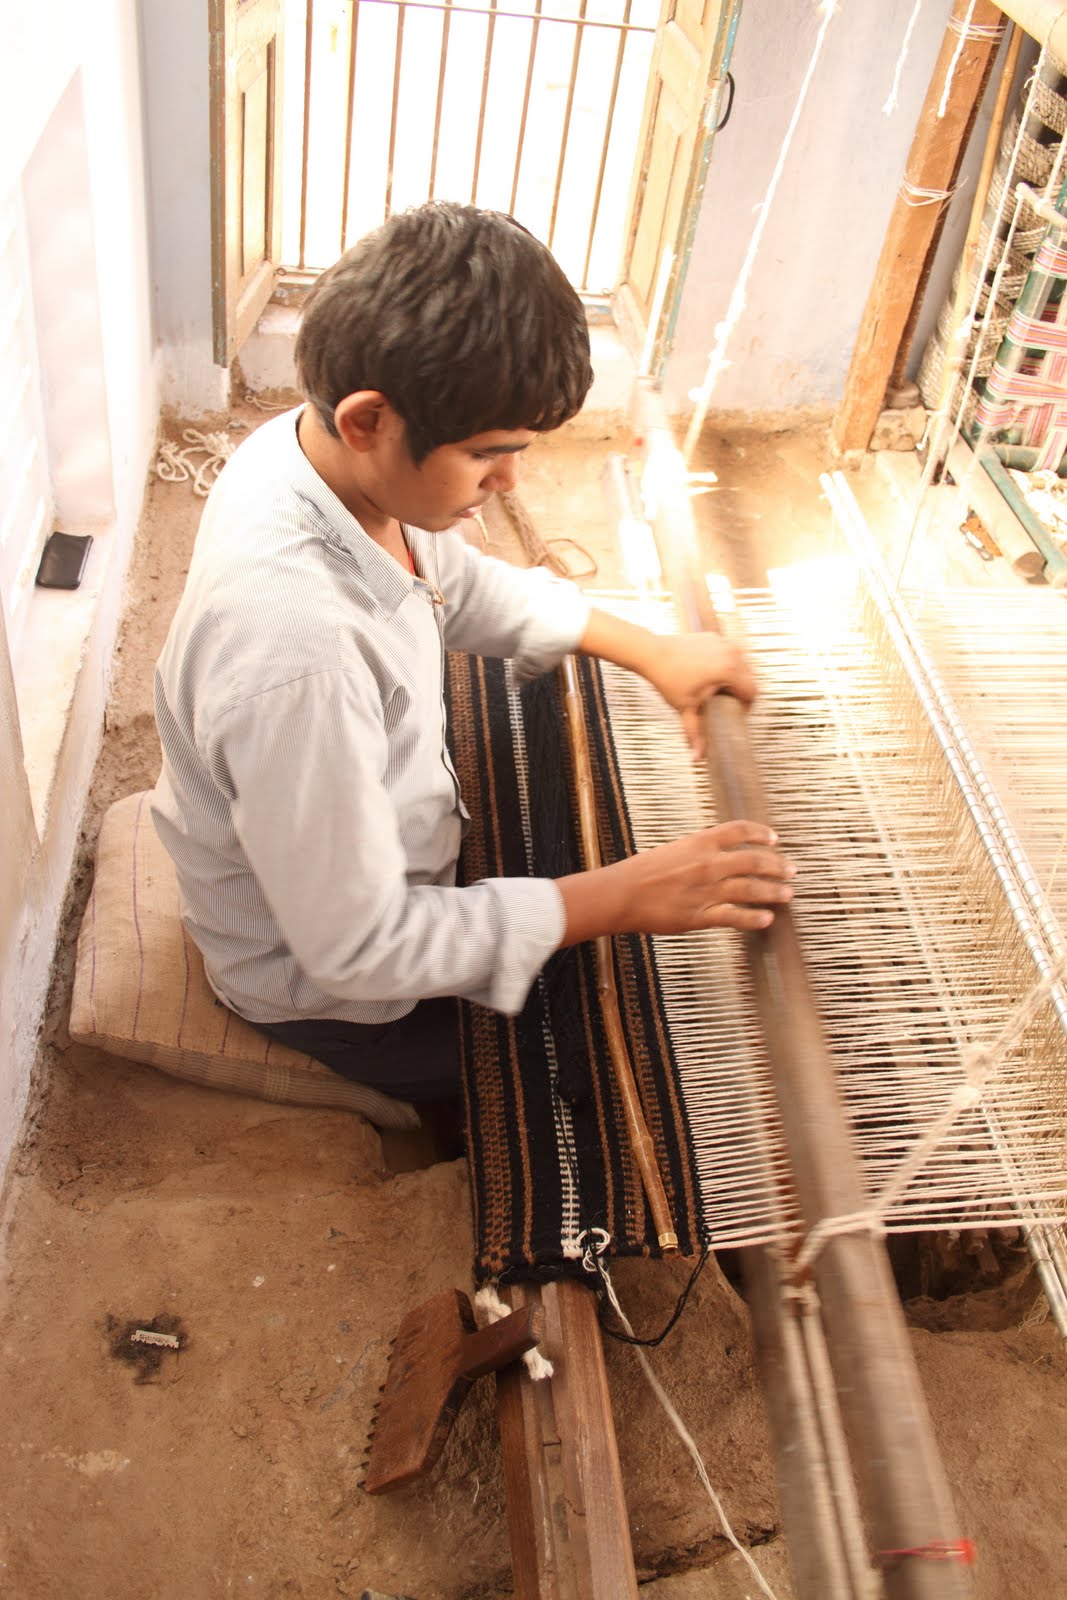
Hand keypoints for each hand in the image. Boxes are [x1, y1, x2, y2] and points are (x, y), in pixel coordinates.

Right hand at [557, 820, 794, 944]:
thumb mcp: (671, 851)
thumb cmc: (639, 873)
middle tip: (791, 870)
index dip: (760, 833)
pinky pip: (734, 916)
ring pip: (750, 889)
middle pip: (753, 861)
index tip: (774, 838)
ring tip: (787, 894)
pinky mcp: (700, 915)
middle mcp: (708, 864)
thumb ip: (696, 853)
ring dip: (773, 892)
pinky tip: (767, 920)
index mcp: (699, 843)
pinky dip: (753, 918)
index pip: (738, 831)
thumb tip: (715, 856)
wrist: (620, 894)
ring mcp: (706, 891)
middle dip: (776, 866)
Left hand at [641, 633, 756, 759]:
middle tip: (726, 702)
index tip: (734, 712)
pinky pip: (729, 653)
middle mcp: (732, 653)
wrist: (652, 653)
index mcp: (729, 671)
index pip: (751, 692)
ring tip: (719, 688)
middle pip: (750, 678)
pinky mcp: (715, 637)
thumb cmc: (668, 680)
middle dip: (741, 691)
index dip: (745, 705)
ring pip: (741, 664)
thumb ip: (695, 734)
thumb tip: (697, 759)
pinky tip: (710, 674)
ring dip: (735, 677)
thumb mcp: (685, 709)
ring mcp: (724, 642)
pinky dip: (725, 663)